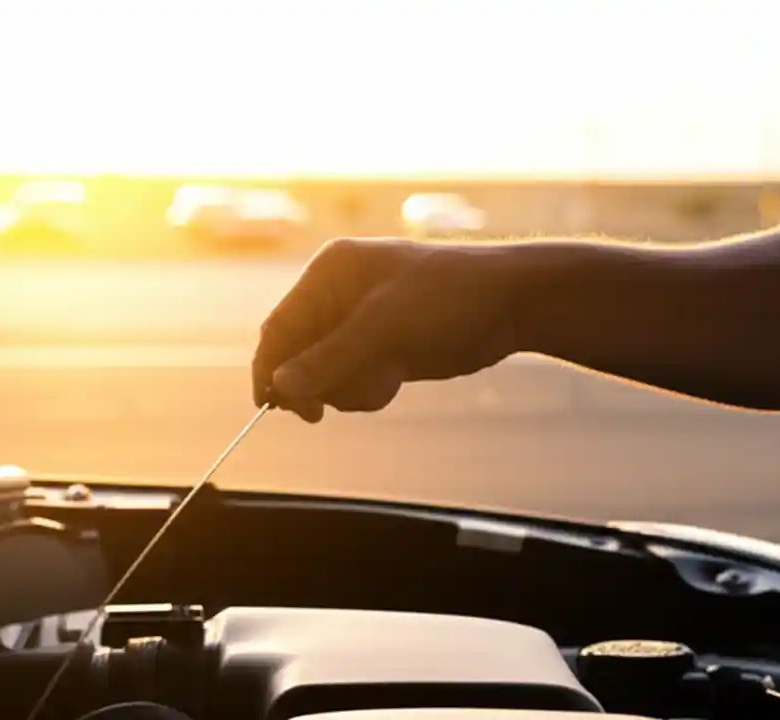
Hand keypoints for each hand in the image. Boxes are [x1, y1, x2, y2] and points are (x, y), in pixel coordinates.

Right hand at [252, 238, 519, 421]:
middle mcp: (338, 296)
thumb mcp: (384, 327)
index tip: (271, 405)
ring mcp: (360, 325)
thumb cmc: (447, 298)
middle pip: (297, 355)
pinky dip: (369, 389)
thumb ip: (329, 357)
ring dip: (349, 387)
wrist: (510, 304)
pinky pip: (353, 381)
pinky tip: (397, 377)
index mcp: (330, 272)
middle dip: (317, 382)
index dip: (270, 367)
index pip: (280, 325)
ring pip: (324, 375)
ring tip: (386, 376)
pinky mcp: (381, 349)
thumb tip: (279, 385)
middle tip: (320, 413)